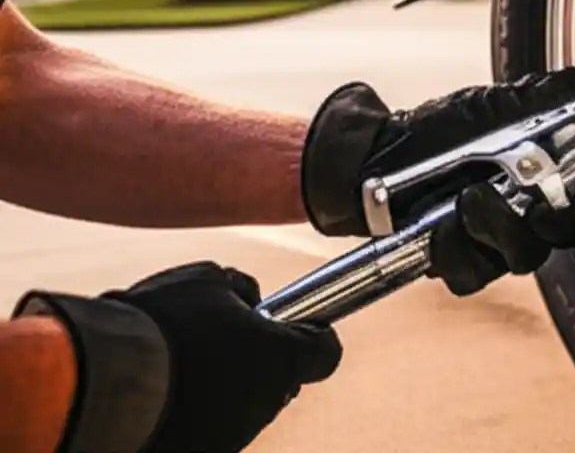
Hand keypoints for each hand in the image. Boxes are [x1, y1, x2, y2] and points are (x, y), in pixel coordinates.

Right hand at [14, 262, 340, 452]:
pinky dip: (193, 412)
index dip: (312, 334)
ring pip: (241, 406)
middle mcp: (267, 403)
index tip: (297, 323)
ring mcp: (234, 435)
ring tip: (178, 366)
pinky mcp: (203, 452)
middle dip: (259, 361)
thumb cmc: (163, 322)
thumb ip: (240, 287)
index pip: (325, 353)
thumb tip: (249, 295)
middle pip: (279, 381)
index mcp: (284, 358)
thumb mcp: (207, 280)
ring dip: (222, 388)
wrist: (106, 379)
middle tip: (222, 341)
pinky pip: (207, 427)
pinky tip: (161, 395)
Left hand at [301, 68, 574, 293]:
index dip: (567, 218)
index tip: (551, 204)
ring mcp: (486, 248)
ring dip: (487, 233)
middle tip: (492, 195)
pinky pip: (466, 274)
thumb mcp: (483, 107)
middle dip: (521, 228)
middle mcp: (516, 223)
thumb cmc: (432, 133)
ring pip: (503, 263)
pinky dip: (453, 250)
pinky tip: (438, 226)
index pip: (569, 219)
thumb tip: (570, 84)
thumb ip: (532, 100)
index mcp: (534, 189)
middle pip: (540, 249)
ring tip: (463, 200)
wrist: (375, 154)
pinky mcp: (453, 264)